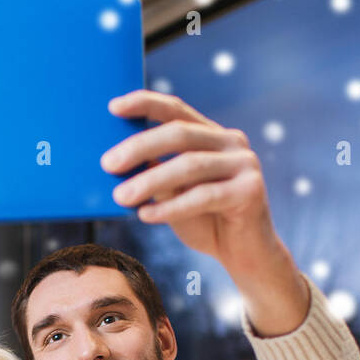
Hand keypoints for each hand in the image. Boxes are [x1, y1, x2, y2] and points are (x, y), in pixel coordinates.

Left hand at [102, 90, 278, 269]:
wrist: (245, 255)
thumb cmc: (205, 221)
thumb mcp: (172, 194)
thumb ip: (155, 173)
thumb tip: (116, 162)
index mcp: (212, 135)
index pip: (177, 110)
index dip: (145, 103)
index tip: (112, 107)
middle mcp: (231, 142)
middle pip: (180, 134)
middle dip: (140, 147)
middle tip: (107, 164)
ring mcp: (245, 164)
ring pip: (190, 165)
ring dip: (150, 180)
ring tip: (121, 196)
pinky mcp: (251, 191)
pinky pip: (204, 196)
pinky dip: (171, 207)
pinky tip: (146, 215)